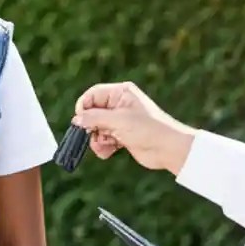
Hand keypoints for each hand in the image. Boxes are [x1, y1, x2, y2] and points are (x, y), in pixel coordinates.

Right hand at [71, 82, 196, 174]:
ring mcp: (120, 121)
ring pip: (96, 128)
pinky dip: (103, 147)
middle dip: (91, 127)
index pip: (93, 95)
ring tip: (105, 146)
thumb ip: (94, 118)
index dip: (84, 108)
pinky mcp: (122, 135)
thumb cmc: (147, 129)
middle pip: (92, 113)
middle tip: (94, 136)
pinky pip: (104, 139)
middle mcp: (120, 104)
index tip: (81, 122)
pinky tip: (109, 152)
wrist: (168, 149)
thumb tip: (76, 119)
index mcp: (120, 93)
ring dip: (97, 140)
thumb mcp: (118, 120)